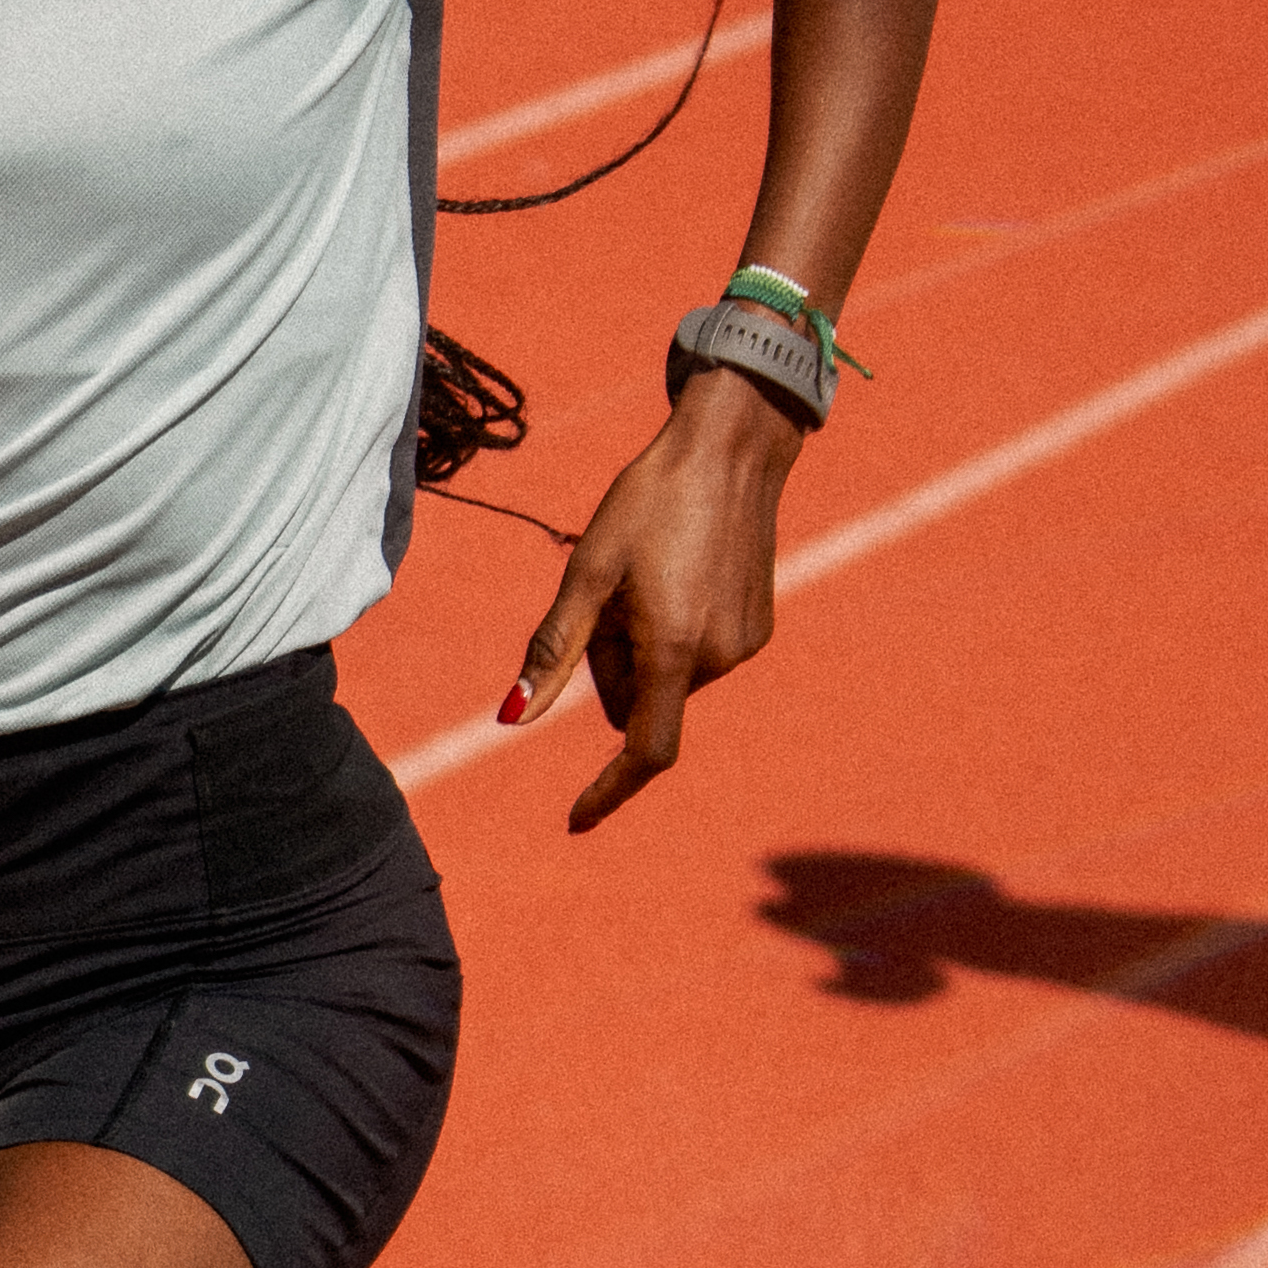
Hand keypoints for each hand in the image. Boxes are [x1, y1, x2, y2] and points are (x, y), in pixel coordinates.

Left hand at [499, 368, 804, 832]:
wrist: (732, 447)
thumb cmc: (650, 499)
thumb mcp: (588, 570)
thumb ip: (552, 651)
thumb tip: (509, 718)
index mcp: (674, 650)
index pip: (643, 750)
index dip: (608, 790)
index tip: (576, 820)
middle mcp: (718, 658)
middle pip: (638, 701)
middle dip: (610, 668)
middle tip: (609, 595)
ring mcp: (745, 644)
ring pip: (667, 679)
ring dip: (643, 648)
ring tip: (648, 574)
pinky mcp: (758, 626)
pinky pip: (696, 655)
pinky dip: (673, 634)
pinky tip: (677, 571)